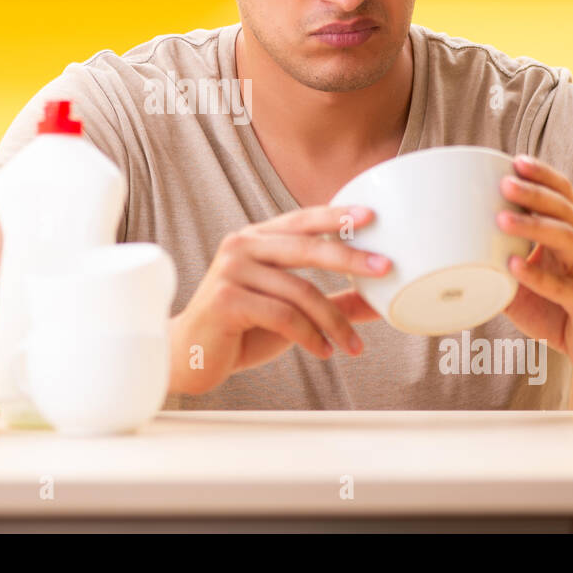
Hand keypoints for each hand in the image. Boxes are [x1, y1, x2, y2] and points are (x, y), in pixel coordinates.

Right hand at [170, 205, 388, 394]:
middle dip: (350, 257)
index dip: (335, 216)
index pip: (301, 220)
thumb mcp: (289, 311)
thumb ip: (329, 302)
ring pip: (300, 291)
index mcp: (254, 240)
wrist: (187, 357)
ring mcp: (231, 272)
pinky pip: (283, 316)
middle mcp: (240, 247)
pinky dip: (310, 337)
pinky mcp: (226, 300)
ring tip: (352, 344)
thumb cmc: (238, 329)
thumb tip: (376, 303)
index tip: (370, 216)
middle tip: (385, 268)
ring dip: (333, 321)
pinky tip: (323, 351)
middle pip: (306, 248)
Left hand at [497, 154, 572, 384]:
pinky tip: (515, 267)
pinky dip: (539, 276)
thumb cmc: (563, 311)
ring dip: (534, 227)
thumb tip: (456, 251)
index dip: (543, 175)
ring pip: (568, 240)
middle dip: (534, 194)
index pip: (563, 194)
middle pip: (565, 210)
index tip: (514, 160)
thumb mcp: (528, 283)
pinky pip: (565, 287)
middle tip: (504, 183)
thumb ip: (500, 265)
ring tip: (502, 219)